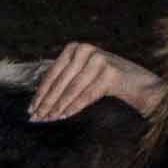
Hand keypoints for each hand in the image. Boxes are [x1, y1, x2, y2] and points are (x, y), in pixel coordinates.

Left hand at [25, 40, 159, 119]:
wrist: (136, 82)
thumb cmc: (103, 80)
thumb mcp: (81, 74)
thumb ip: (63, 80)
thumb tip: (38, 102)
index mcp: (73, 48)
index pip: (52, 74)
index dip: (41, 93)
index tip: (31, 109)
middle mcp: (84, 50)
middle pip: (60, 82)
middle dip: (47, 102)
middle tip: (37, 118)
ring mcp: (98, 59)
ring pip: (72, 88)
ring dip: (59, 106)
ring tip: (49, 118)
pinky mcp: (110, 72)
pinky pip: (87, 94)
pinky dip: (75, 106)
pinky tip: (65, 115)